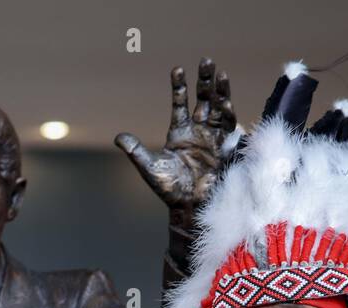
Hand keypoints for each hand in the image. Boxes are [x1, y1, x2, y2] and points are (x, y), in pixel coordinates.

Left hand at [115, 58, 236, 211]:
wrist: (190, 207)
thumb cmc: (169, 190)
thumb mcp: (150, 168)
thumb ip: (136, 150)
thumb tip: (119, 137)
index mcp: (179, 133)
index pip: (180, 104)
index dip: (179, 87)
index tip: (177, 69)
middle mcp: (197, 132)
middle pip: (203, 100)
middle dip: (204, 81)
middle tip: (206, 61)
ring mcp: (212, 138)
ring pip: (218, 109)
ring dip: (220, 92)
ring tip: (220, 74)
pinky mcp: (225, 148)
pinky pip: (228, 127)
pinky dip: (228, 113)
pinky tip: (226, 100)